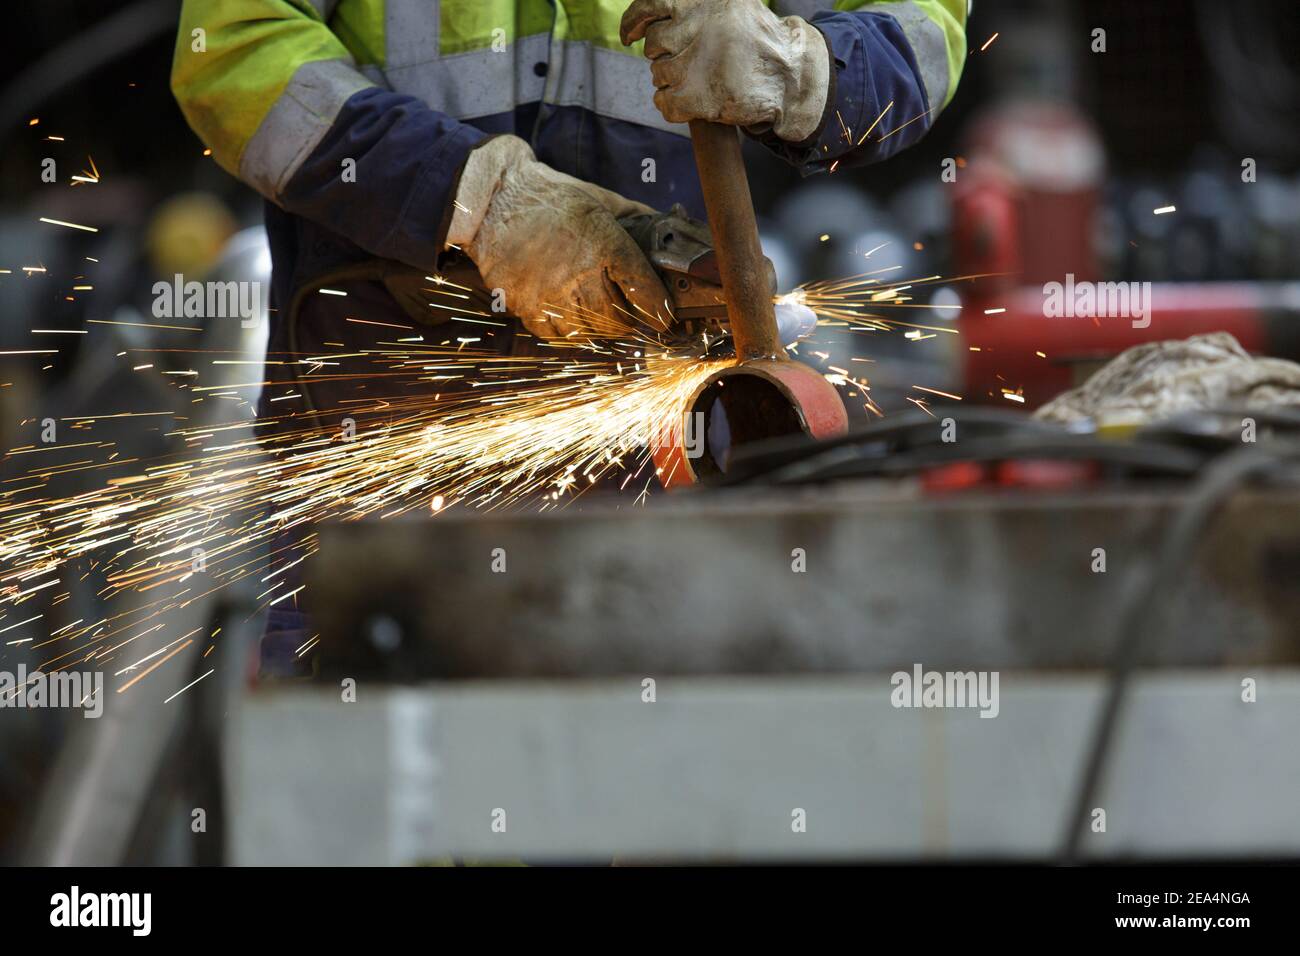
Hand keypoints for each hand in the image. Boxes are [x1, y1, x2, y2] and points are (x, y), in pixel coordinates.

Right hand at [448, 136, 670, 338]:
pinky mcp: (527, 307)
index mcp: (604, 242)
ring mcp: (552, 294)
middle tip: (628, 312)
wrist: (492, 202)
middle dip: (629, 319)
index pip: (644, 289)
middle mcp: (580, 273)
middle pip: (619, 318)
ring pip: (591, 331)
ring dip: (600, 326)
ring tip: (598, 312)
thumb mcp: (598, 199)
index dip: (658, 308)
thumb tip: (665, 228)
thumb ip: (634, 217)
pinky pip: (559, 336)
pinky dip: (570, 330)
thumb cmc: (548, 199)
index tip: (663, 317)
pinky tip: (571, 314)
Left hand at [620, 0, 829, 141]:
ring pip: (658, 75)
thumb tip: (649, 21)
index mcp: (703, 1)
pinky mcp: (698, 97)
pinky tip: (688, 101)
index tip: (629, 34)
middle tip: (687, 59)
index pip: (650, 5)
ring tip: (697, 80)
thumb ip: (697, 9)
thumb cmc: (759, 41)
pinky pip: (664, 103)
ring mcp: (696, 64)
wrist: (791, 75)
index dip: (633, 22)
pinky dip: (670, 104)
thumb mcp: (731, 5)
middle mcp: (697, 27)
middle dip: (664, 55)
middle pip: (654, 45)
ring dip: (670, 81)